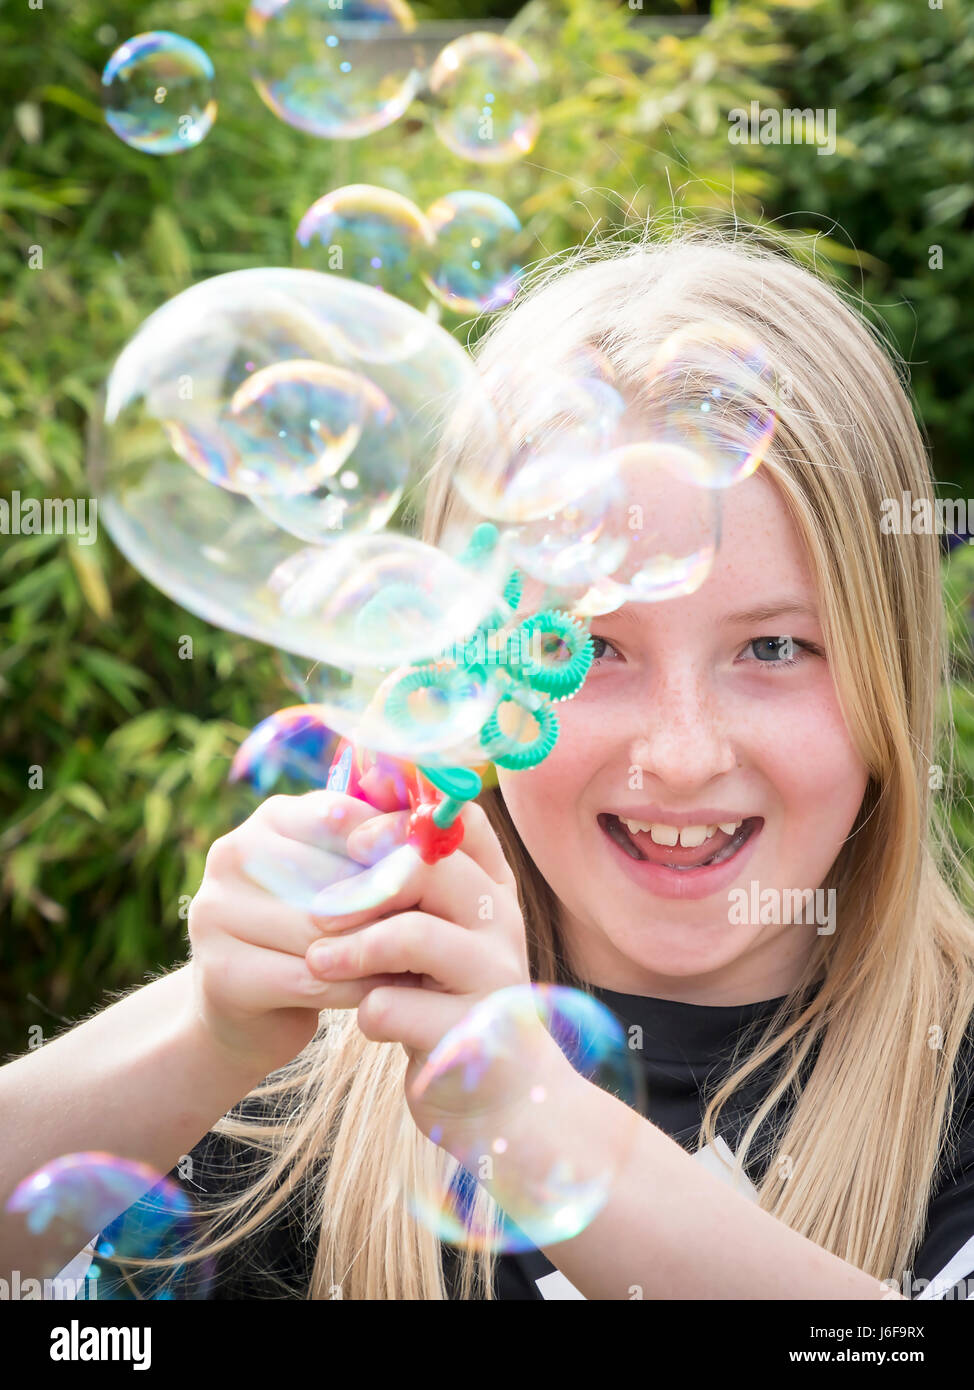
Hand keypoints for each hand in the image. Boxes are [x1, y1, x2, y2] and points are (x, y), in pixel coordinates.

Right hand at [186, 789, 428, 1075]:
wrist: (246, 1009)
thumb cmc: (312, 931)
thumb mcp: (339, 878)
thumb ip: (376, 846)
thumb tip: (448, 819)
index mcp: (269, 818)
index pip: (345, 819)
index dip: (396, 849)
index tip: (439, 875)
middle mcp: (233, 854)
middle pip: (336, 878)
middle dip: (391, 906)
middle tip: (441, 926)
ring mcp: (216, 912)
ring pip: (326, 930)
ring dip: (378, 951)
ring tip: (422, 961)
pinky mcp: (220, 971)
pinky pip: (311, 977)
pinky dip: (355, 987)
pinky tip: (385, 992)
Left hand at [305, 798, 569, 1154]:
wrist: (497, 1099)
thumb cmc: (446, 1001)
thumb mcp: (436, 932)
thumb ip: (405, 882)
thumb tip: (340, 814)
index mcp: (493, 888)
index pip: (460, 822)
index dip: (397, 820)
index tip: (347, 838)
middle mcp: (503, 924)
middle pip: (431, 868)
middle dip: (360, 884)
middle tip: (316, 911)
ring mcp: (493, 979)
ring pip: (414, 934)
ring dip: (353, 946)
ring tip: (316, 964)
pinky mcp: (469, 1037)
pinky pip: (397, 1007)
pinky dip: (368, 1010)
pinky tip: (365, 1019)